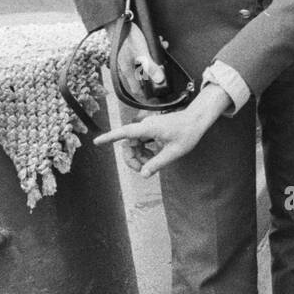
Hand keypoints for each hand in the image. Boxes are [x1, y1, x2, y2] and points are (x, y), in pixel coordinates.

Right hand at [95, 106, 211, 177]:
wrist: (197, 120)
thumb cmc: (188, 133)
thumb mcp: (174, 152)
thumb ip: (157, 164)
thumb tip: (143, 174)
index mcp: (148, 129)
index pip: (124, 133)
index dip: (109, 137)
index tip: (97, 141)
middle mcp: (145, 126)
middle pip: (128, 144)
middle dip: (132, 159)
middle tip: (143, 170)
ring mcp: (148, 127)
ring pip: (135, 144)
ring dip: (140, 156)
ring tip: (153, 163)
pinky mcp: (151, 129)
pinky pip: (141, 142)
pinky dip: (145, 151)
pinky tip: (154, 156)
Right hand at [108, 17, 165, 95]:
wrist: (117, 20)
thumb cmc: (127, 36)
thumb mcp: (142, 52)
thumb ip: (150, 66)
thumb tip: (159, 79)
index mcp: (128, 70)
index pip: (136, 89)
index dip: (146, 94)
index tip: (156, 95)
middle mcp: (128, 66)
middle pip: (143, 75)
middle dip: (155, 71)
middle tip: (164, 67)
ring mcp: (129, 58)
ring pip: (145, 63)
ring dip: (155, 58)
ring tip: (163, 48)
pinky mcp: (131, 49)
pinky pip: (143, 54)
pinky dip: (151, 50)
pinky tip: (158, 42)